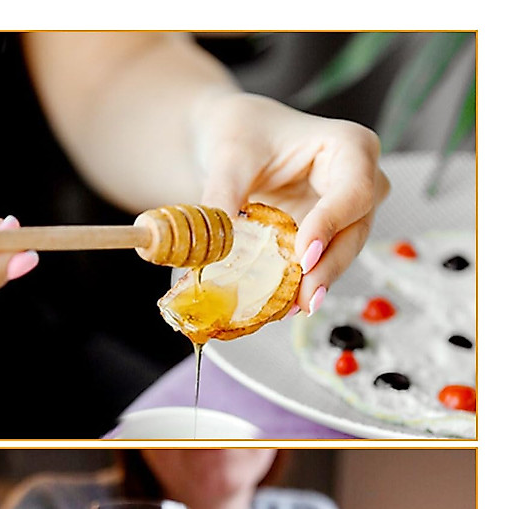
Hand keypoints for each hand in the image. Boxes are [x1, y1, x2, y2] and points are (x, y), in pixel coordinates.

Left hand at [194, 92, 388, 313]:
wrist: (235, 142)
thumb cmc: (242, 134)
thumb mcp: (229, 158)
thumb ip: (222, 198)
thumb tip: (211, 247)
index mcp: (349, 147)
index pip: (354, 191)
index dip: (331, 225)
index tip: (305, 256)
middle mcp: (359, 180)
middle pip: (356, 229)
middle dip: (329, 268)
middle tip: (303, 301)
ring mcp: (345, 212)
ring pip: (342, 253)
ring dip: (316, 283)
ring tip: (287, 311)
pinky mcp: (326, 236)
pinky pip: (321, 264)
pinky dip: (302, 285)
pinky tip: (281, 307)